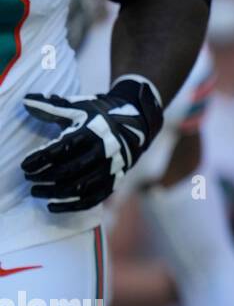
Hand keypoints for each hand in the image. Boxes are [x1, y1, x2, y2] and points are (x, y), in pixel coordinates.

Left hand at [22, 76, 162, 211]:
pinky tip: (53, 205)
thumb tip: (26, 100)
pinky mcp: (116, 180)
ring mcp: (112, 167)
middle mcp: (104, 151)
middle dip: (44, 177)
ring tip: (37, 192)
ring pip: (80, 187)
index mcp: (93, 131)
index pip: (61, 149)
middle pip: (69, 170)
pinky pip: (93, 198)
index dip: (39, 159)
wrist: (136, 123)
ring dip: (55, 192)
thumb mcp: (79, 107)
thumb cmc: (99, 115)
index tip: (25, 166)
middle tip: (29, 180)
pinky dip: (71, 205)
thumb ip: (52, 107)